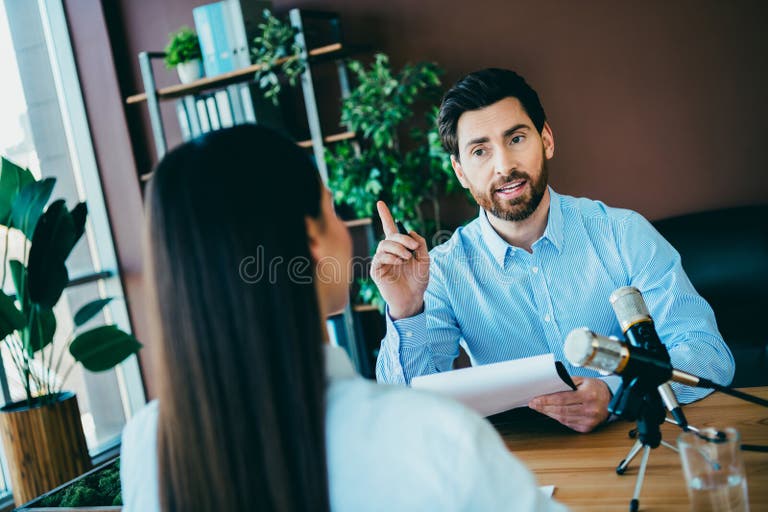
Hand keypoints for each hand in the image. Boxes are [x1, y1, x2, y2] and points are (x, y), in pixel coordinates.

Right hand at [370, 201, 429, 318]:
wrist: (413, 298)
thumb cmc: (418, 280)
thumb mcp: (425, 259)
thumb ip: (421, 244)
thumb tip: (410, 232)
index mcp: (399, 248)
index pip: (390, 228)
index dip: (385, 215)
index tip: (380, 202)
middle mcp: (388, 252)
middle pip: (390, 237)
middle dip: (402, 238)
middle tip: (414, 247)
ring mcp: (381, 261)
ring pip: (384, 245)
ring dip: (398, 248)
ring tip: (407, 258)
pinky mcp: (376, 271)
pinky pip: (379, 257)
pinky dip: (391, 257)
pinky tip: (399, 263)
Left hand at [528, 377, 610, 432]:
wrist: (611, 401)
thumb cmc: (596, 389)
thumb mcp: (583, 380)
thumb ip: (567, 382)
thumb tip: (549, 384)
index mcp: (588, 395)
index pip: (562, 399)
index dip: (546, 400)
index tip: (536, 399)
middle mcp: (590, 409)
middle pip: (560, 410)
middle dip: (544, 407)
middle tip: (534, 404)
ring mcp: (589, 421)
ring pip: (563, 419)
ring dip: (549, 414)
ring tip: (540, 408)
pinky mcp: (587, 428)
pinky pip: (568, 424)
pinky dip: (558, 419)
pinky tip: (551, 414)